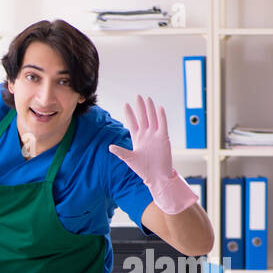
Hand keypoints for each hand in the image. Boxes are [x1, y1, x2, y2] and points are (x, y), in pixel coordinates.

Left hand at [108, 95, 197, 215]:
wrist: (156, 176)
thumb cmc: (143, 169)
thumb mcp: (129, 159)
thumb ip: (120, 152)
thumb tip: (109, 147)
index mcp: (137, 139)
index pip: (132, 123)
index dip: (129, 114)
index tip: (125, 104)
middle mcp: (146, 135)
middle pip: (143, 117)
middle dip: (139, 107)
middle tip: (137, 96)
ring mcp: (155, 135)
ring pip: (152, 118)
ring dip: (150, 109)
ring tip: (147, 99)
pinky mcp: (163, 138)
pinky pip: (162, 125)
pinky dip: (161, 117)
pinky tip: (159, 108)